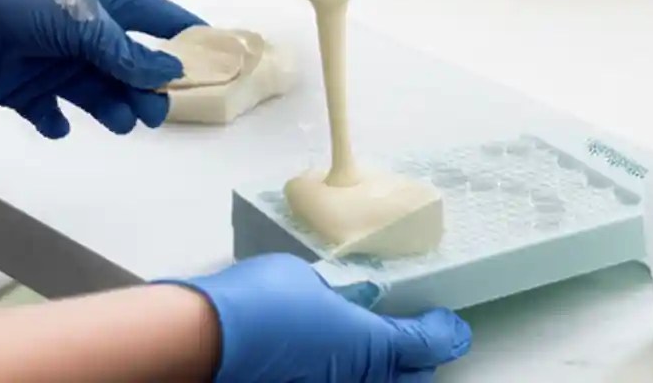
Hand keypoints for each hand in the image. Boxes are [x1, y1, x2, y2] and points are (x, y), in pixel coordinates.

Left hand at [0, 0, 204, 137]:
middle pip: (134, 69)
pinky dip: (58, 123)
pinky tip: (57, 122)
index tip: (218, 62)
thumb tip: (170, 72)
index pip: (160, 20)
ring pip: (102, 95)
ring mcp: (59, 64)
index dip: (188, 38)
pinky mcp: (28, 90)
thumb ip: (124, 51)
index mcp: (106, 4)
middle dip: (149, 91)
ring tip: (117, 120)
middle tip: (151, 112)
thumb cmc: (18, 1)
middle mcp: (88, 36)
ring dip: (114, 109)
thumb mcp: (80, 20)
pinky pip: (54, 115)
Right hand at [173, 254, 471, 382]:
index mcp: (371, 345)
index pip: (429, 344)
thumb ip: (339, 293)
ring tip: (376, 349)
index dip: (446, 333)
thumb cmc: (256, 305)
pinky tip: (335, 357)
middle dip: (419, 361)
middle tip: (420, 339)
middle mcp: (357, 379)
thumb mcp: (306, 280)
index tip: (450, 325)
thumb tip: (354, 297)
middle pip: (412, 380)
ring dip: (382, 371)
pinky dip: (347, 372)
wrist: (203, 342)